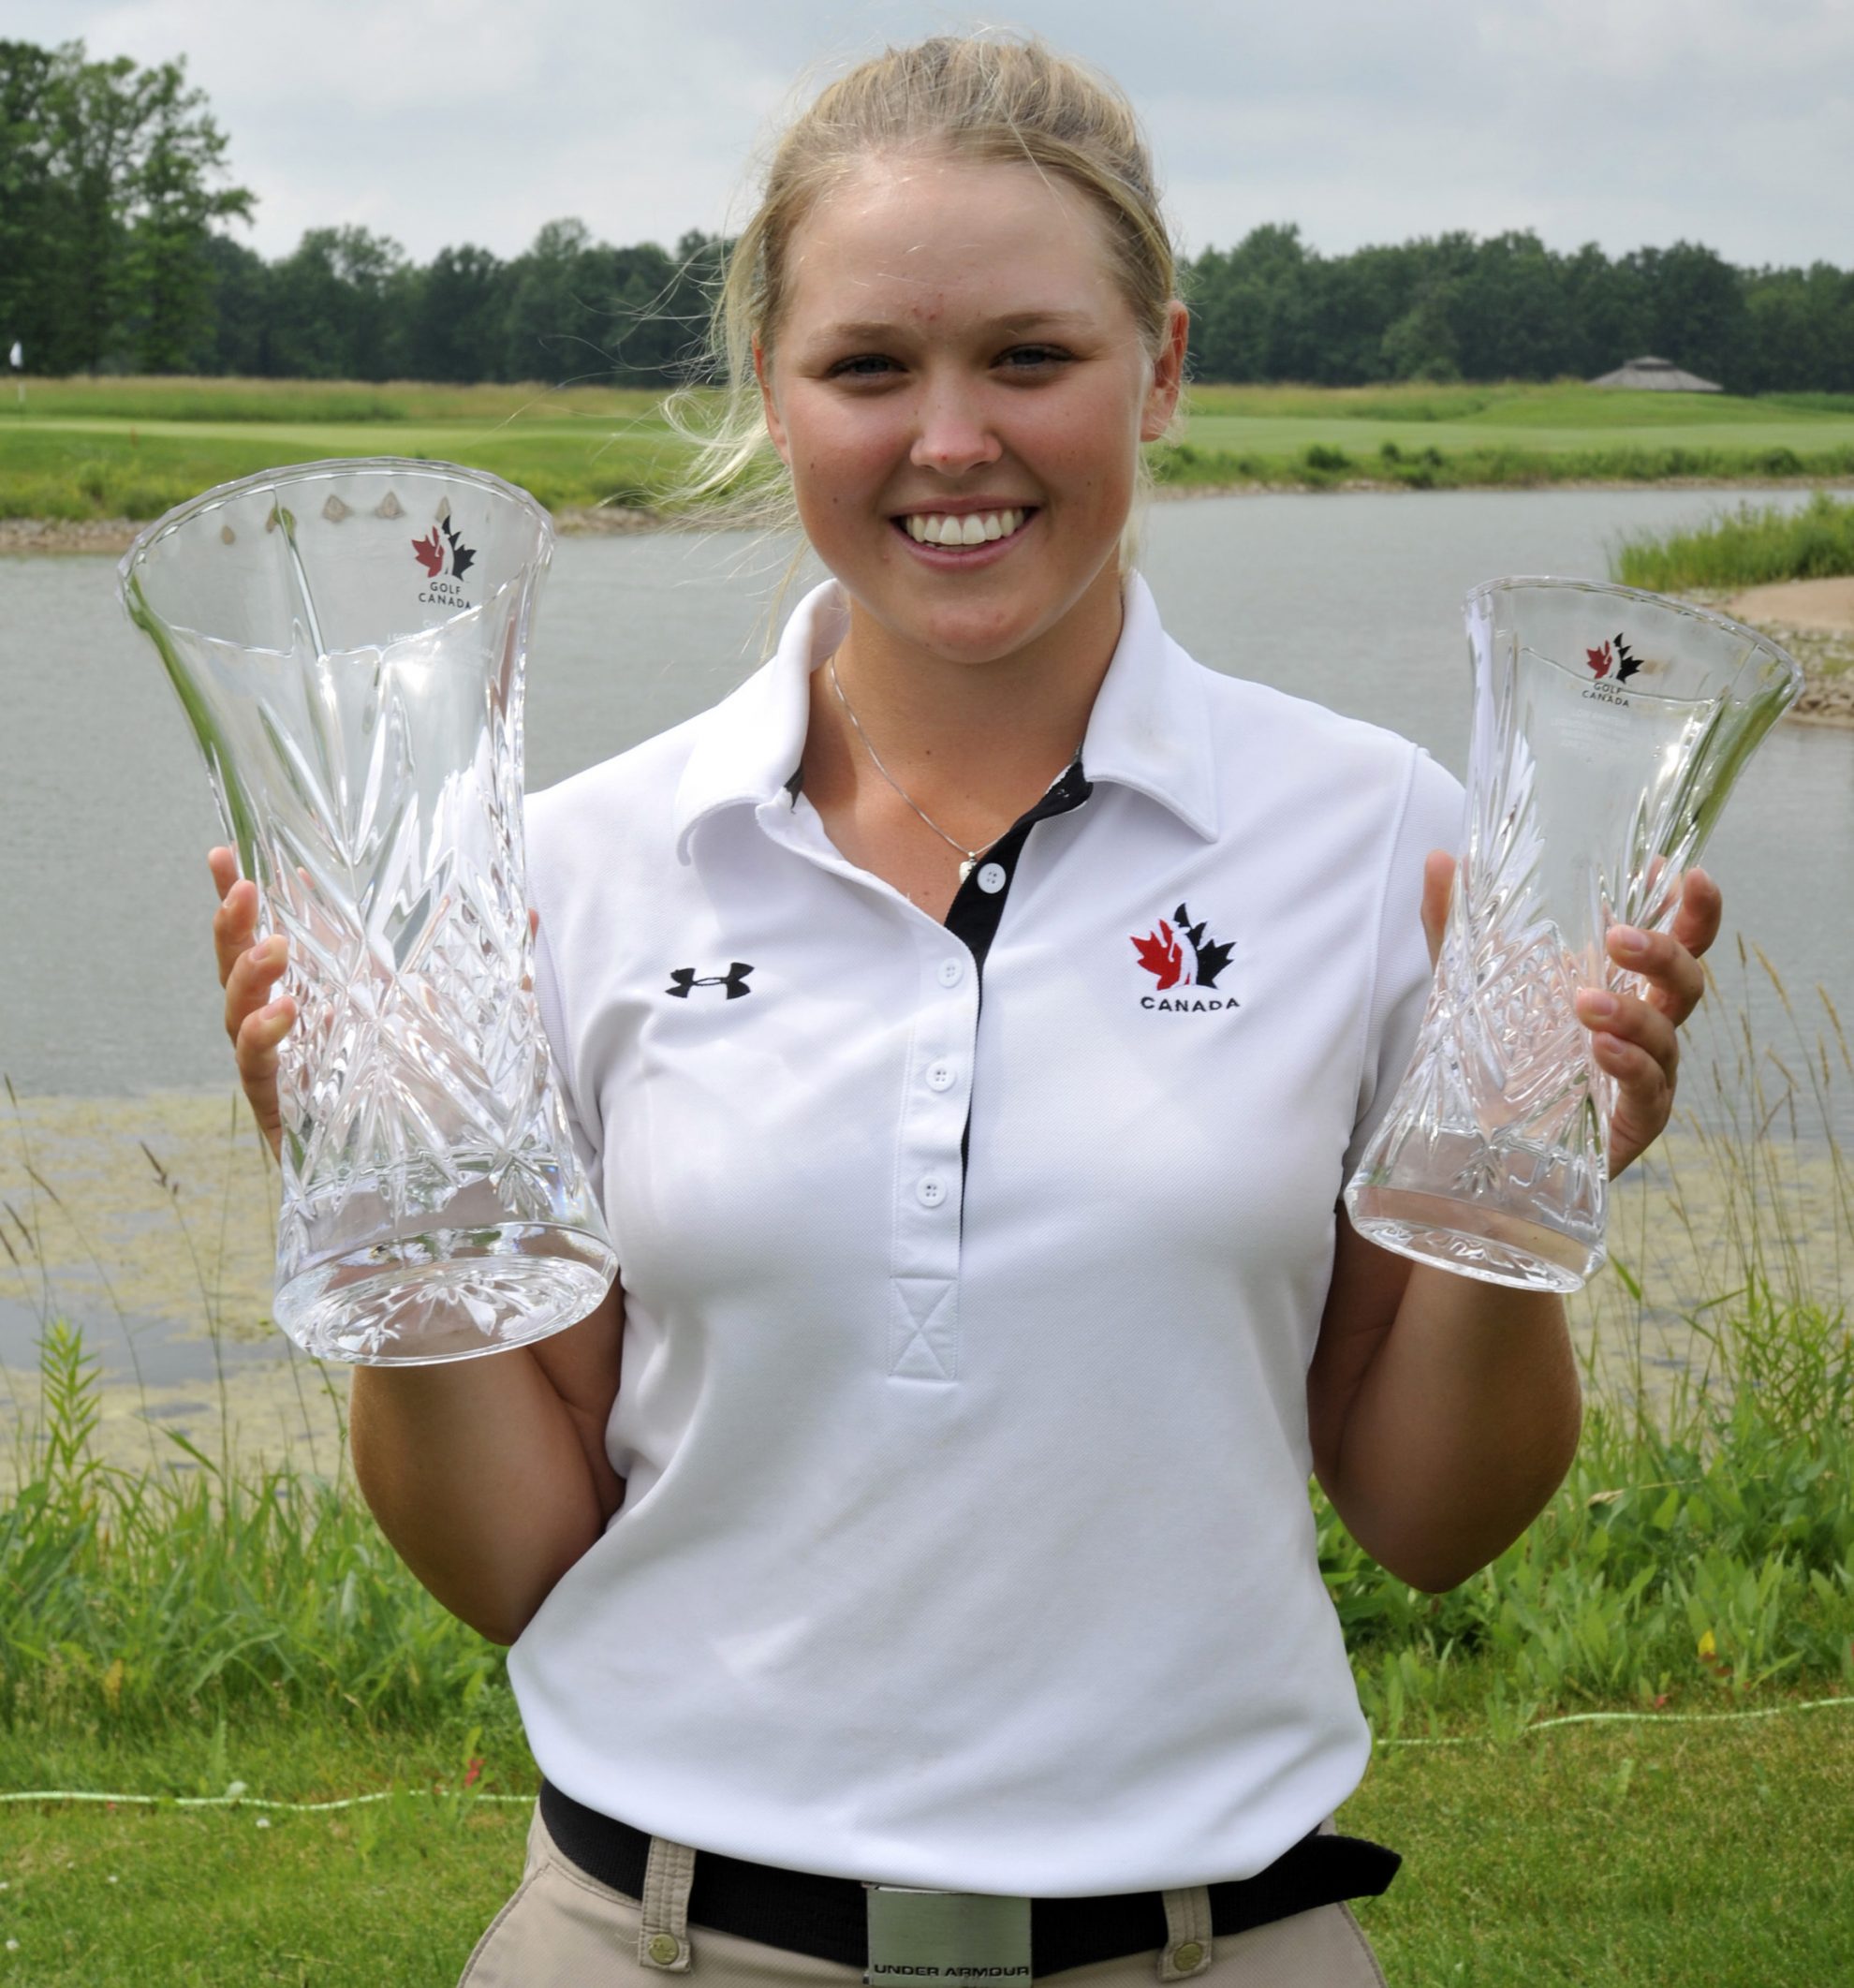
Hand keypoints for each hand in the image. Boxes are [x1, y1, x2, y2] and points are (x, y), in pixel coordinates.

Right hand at [207, 849, 544, 1163]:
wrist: (443, 1186)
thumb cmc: (441, 1101)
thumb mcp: (468, 1025)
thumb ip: (490, 972)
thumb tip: (526, 908)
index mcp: (327, 998)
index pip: (274, 937)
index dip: (245, 899)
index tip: (230, 853)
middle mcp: (295, 1030)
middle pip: (238, 968)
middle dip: (231, 924)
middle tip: (240, 887)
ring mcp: (284, 1072)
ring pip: (236, 1015)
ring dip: (247, 975)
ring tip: (273, 948)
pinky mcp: (283, 1115)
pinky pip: (257, 1072)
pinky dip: (265, 1038)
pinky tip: (286, 1014)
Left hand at [1420, 852, 1721, 1179]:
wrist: (1474, 1146)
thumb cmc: (1491, 1059)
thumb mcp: (1467, 986)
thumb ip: (1455, 925)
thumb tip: (1438, 858)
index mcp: (1617, 984)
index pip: (1673, 938)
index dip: (1688, 907)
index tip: (1675, 870)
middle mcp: (1643, 1026)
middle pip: (1687, 978)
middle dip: (1666, 950)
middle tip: (1618, 937)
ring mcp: (1644, 1075)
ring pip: (1668, 1034)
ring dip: (1633, 1013)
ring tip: (1586, 1003)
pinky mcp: (1632, 1123)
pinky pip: (1648, 1090)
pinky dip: (1630, 1066)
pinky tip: (1601, 1050)